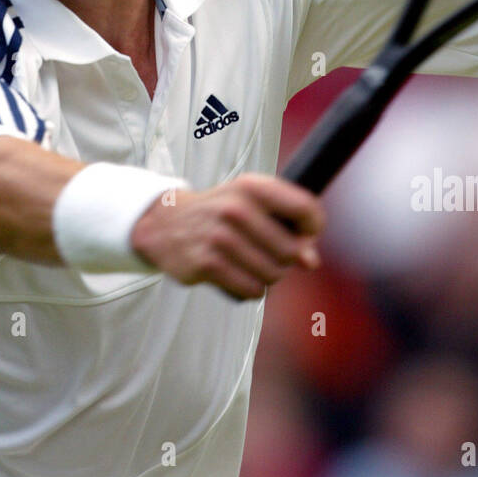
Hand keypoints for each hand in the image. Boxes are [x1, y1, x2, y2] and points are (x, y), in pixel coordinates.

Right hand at [130, 172, 324, 300]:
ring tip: (247, 261)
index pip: (306, 209)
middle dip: (286, 259)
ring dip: (266, 275)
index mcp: (252, 186)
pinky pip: (252, 290)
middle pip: (292, 251)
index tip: (303, 235)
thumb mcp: (250, 201)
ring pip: (273, 274)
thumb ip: (287, 223)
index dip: (313, 229)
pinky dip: (249, 288)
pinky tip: (235, 274)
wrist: (165, 223)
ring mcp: (221, 237)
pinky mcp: (208, 264)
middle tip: (265, 251)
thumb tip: (311, 261)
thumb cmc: (218, 213)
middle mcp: (236, 208)